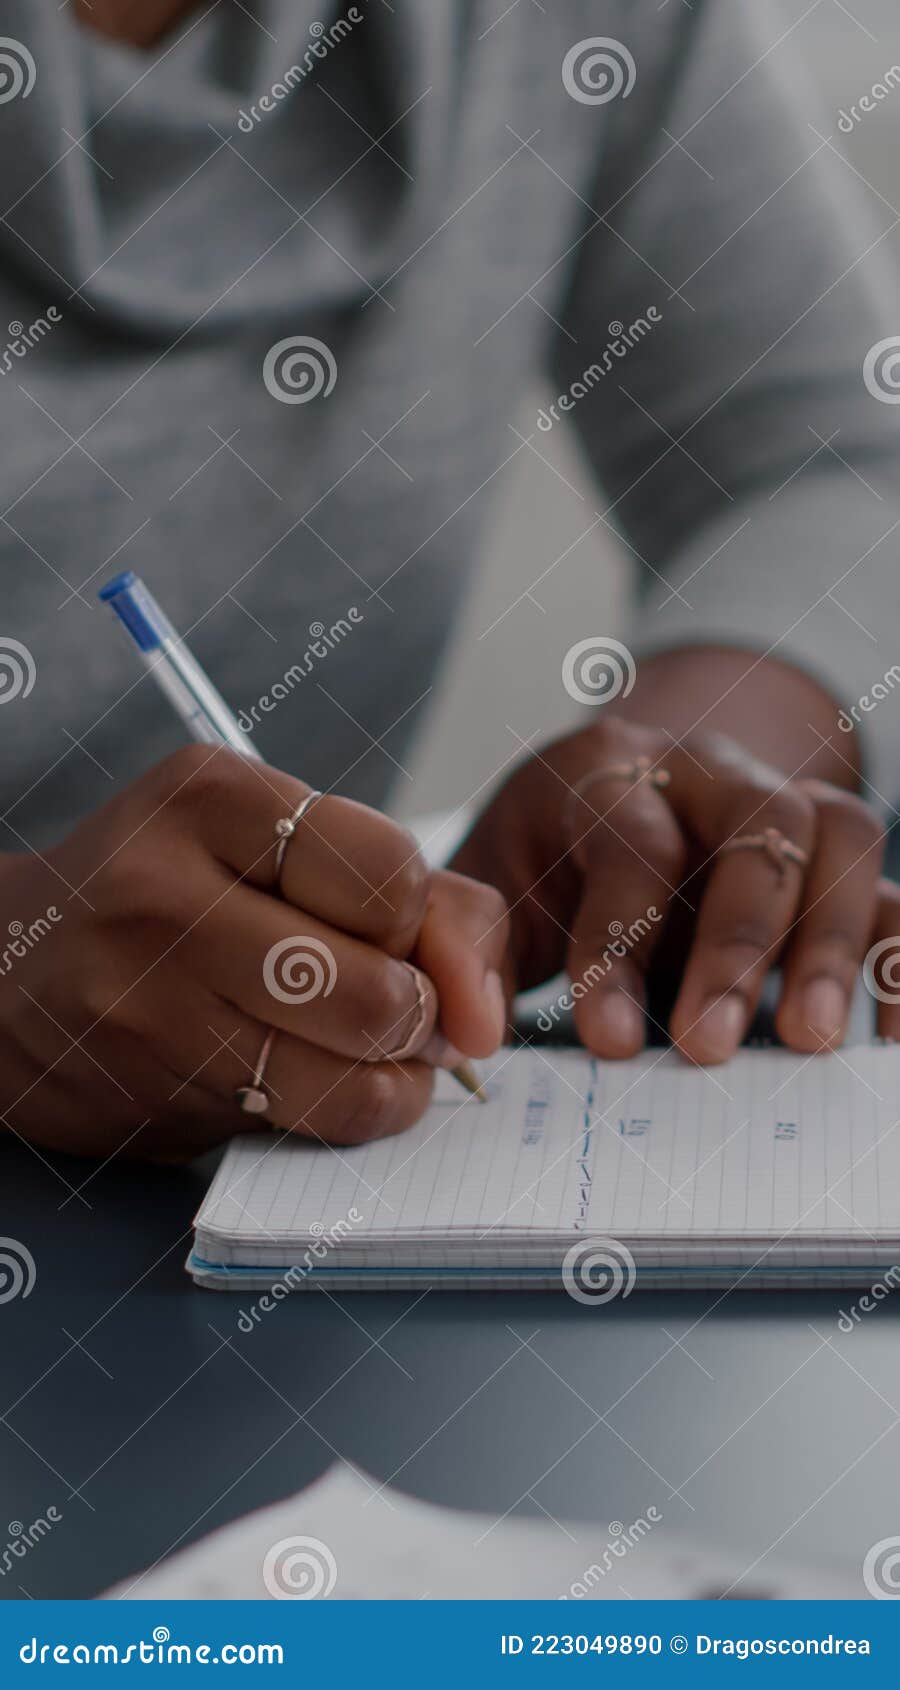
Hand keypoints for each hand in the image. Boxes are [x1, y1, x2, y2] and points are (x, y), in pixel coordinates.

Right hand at [0, 747, 507, 1157]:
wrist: (5, 971)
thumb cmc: (172, 895)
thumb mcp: (277, 845)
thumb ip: (418, 896)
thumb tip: (483, 1010)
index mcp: (210, 797)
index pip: (393, 874)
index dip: (421, 922)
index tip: (393, 930)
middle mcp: (164, 894)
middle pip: (378, 990)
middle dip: (415, 1014)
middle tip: (390, 1004)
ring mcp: (146, 1003)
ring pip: (350, 1077)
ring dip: (389, 1078)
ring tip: (359, 1048)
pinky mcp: (146, 1090)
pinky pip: (305, 1125)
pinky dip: (339, 1114)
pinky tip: (301, 1078)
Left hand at [452, 717, 891, 1062]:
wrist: (615, 799)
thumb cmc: (545, 858)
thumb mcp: (491, 886)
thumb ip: (476, 948)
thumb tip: (476, 1031)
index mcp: (609, 769)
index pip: (631, 840)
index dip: (620, 941)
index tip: (609, 1040)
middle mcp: (709, 770)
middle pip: (756, 821)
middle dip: (735, 940)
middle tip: (707, 1047)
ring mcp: (784, 805)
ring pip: (840, 835)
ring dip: (827, 942)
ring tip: (807, 1041)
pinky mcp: (833, 860)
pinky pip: (889, 892)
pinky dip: (895, 957)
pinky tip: (886, 1034)